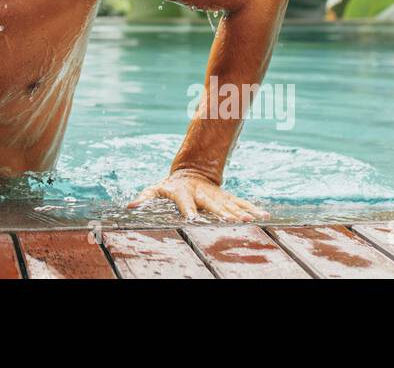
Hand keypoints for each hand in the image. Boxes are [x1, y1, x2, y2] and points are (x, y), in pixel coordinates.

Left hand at [127, 168, 268, 221]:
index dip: (187, 210)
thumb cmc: (170, 186)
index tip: (191, 219)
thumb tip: (130, 206)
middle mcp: (202, 194)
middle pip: (213, 205)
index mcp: (184, 192)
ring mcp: (216, 195)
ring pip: (230, 204)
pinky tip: (264, 216)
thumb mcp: (156, 189)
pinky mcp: (227, 197)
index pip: (184, 202)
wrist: (192, 170)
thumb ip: (145, 197)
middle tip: (231, 222)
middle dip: (222, 213)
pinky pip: (241, 203)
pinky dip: (252, 209)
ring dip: (241, 213)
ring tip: (252, 221)